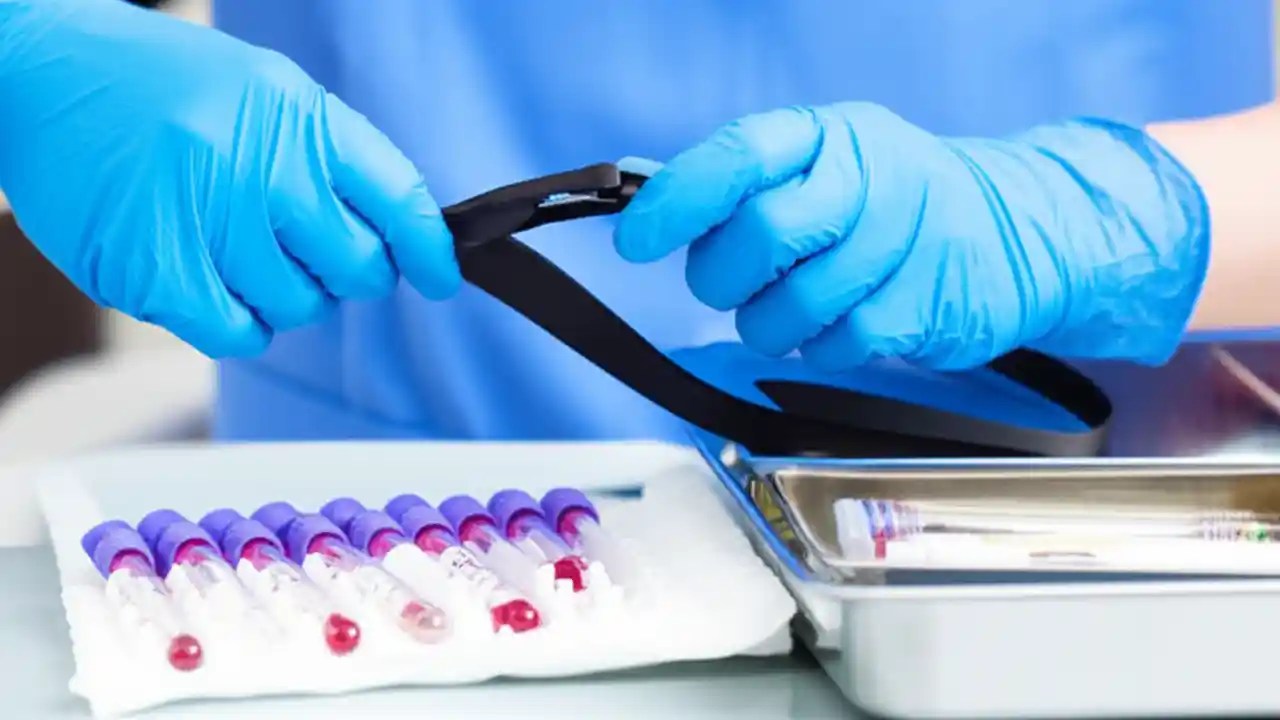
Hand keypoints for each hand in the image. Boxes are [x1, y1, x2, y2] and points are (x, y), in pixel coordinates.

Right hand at [0, 0, 458, 356]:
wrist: (41, 71)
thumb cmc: (158, 86)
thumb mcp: (263, 94)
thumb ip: (328, 160)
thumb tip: (393, 237)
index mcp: (299, 116)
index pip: (400, 198)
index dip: (429, 249)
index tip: (443, 276)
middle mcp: (262, 166)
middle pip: (358, 266)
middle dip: (350, 273)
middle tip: (310, 253)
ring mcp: (208, 220)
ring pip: (301, 306)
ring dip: (287, 294)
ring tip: (239, 251)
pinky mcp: (157, 271)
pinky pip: (239, 333)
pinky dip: (241, 323)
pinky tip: (218, 287)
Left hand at [615, 102, 1207, 369]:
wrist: (1014, 232)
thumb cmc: (890, 204)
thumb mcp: (823, 168)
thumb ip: (746, 186)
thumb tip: (648, 210)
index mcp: (827, 136)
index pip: (738, 157)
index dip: (678, 201)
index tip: (634, 241)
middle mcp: (866, 177)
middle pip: (759, 237)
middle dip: (724, 276)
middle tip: (732, 282)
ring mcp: (901, 242)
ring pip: (790, 308)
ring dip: (770, 323)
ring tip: (793, 305)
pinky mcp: (923, 306)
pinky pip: (835, 347)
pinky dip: (822, 347)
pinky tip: (843, 321)